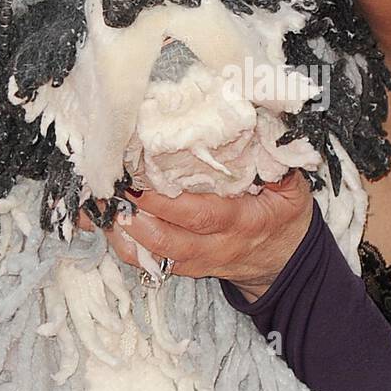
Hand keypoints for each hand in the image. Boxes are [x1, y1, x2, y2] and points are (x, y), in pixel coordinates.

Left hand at [77, 170, 315, 302]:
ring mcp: (196, 261)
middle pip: (170, 239)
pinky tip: (101, 221)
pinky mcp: (182, 267)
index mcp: (243, 222)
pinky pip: (147, 262)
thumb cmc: (282, 215)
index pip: (203, 215)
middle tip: (109, 189)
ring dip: (121, 232)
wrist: (282, 260)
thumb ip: (277, 159)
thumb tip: (260, 122)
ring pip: (153, 255)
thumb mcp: (291, 188)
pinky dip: (121, 243)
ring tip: (99, 203)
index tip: (141, 178)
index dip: (169, 203)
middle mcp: (216, 247)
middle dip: (136, 215)